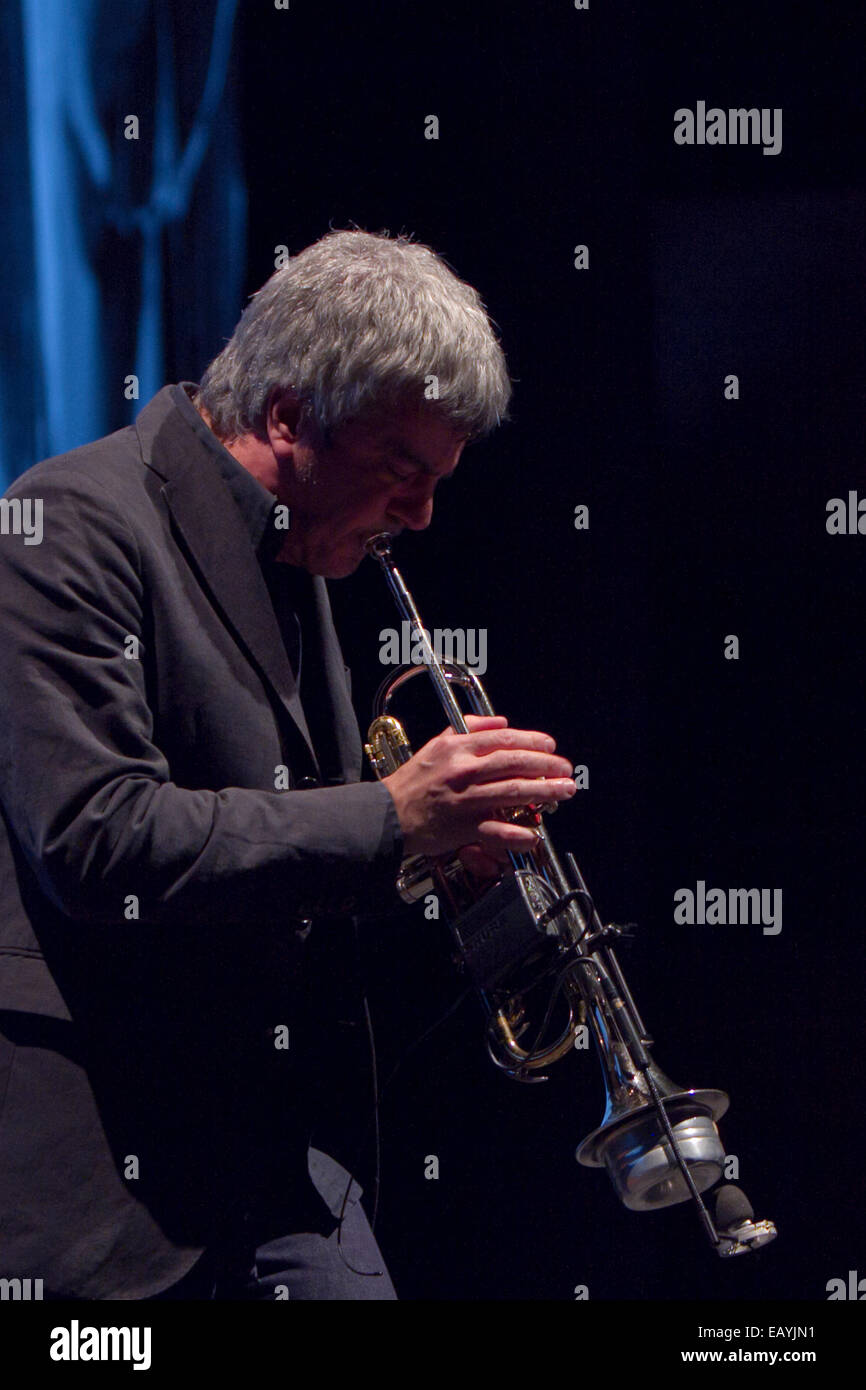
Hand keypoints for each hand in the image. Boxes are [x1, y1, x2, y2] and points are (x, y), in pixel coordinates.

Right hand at [384, 714, 574, 859]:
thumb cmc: (413, 782)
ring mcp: (466, 799)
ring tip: (564, 791)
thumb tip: (500, 722)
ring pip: (513, 792)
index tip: (550, 746)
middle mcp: (464, 770)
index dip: (533, 741)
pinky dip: (517, 834)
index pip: (504, 738)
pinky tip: (533, 835)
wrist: (388, 814)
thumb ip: (469, 730)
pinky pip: (497, 830)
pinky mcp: (464, 827)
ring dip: (544, 791)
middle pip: (515, 763)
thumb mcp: (437, 745)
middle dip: (547, 765)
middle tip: (566, 769)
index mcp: (458, 748)